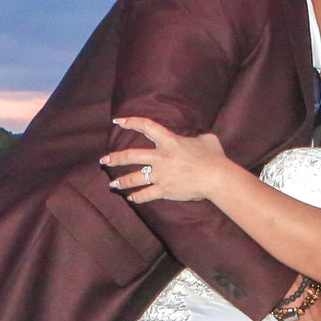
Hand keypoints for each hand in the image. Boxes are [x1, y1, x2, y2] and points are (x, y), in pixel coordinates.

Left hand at [101, 117, 230, 202]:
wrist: (216, 178)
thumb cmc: (214, 158)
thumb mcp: (208, 140)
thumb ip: (200, 137)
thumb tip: (202, 137)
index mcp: (169, 141)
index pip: (145, 126)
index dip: (130, 122)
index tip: (118, 121)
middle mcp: (160, 157)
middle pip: (131, 156)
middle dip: (115, 158)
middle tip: (104, 161)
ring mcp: (160, 175)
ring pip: (134, 178)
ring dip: (122, 181)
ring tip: (113, 184)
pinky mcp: (164, 190)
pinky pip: (146, 195)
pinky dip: (137, 197)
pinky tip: (132, 198)